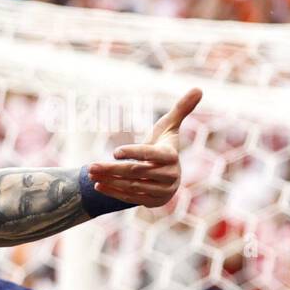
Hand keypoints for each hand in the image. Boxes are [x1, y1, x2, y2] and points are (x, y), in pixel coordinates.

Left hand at [86, 87, 200, 207]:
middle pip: (136, 171)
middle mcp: (170, 175)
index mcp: (172, 156)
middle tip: (91, 165)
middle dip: (112, 168)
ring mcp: (162, 190)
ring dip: (109, 180)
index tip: (115, 151)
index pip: (152, 154)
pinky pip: (131, 198)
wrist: (166, 174)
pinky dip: (113, 192)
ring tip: (90, 173)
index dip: (135, 152)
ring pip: (131, 185)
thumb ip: (181, 109)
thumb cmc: (164, 145)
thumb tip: (199, 88)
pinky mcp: (153, 201)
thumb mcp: (169, 127)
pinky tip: (98, 185)